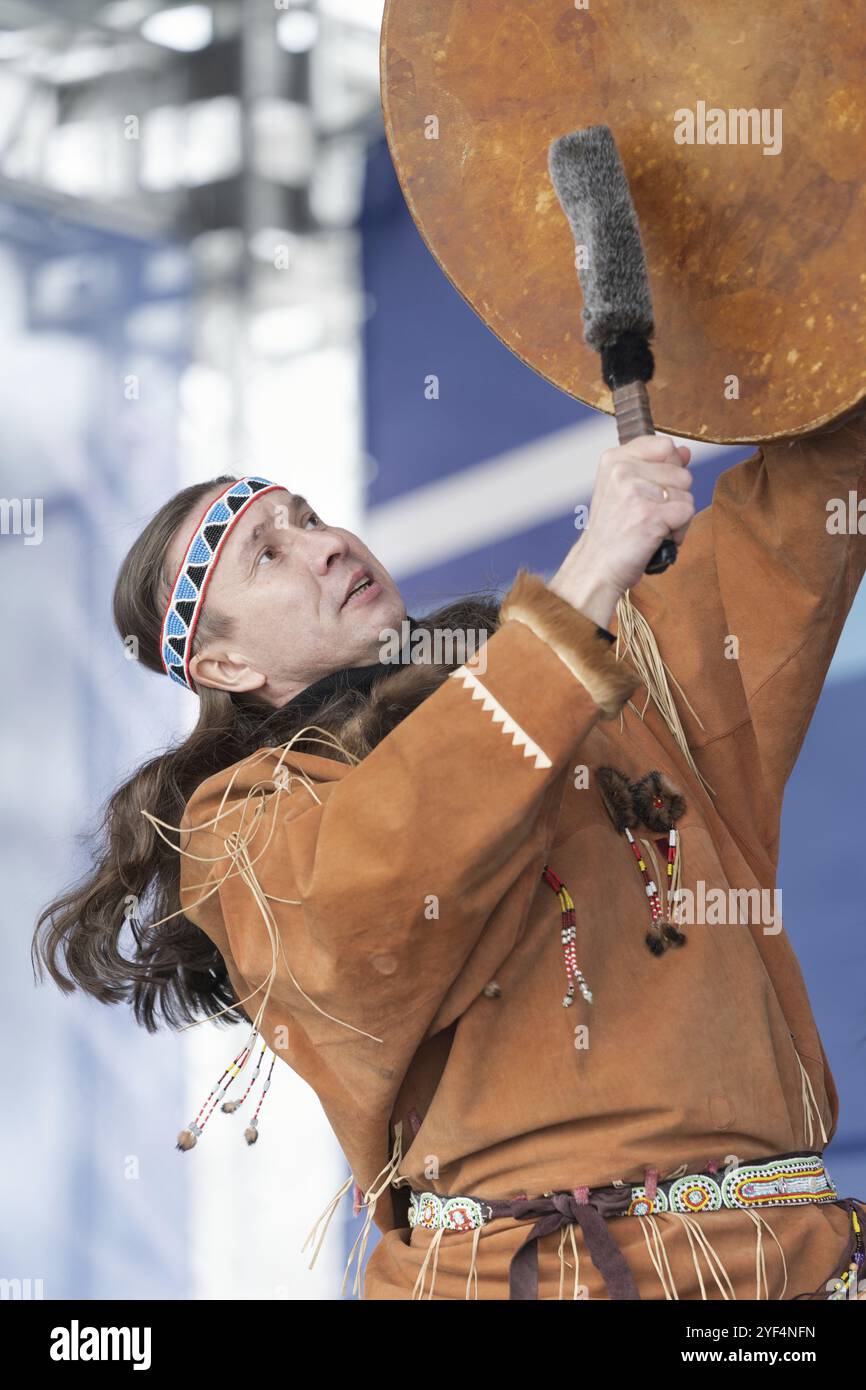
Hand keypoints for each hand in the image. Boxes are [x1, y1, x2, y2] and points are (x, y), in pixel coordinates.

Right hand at [548, 435, 693, 625]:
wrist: (596, 566)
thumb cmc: (613, 531)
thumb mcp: (625, 489)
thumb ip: (656, 466)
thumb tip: (685, 452)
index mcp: (614, 459)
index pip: (665, 445)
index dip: (669, 469)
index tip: (652, 490)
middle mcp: (622, 470)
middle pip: (681, 472)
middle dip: (675, 497)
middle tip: (650, 514)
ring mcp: (636, 491)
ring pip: (687, 493)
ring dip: (677, 516)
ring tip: (652, 527)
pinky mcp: (650, 514)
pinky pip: (687, 513)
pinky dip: (678, 531)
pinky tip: (658, 538)